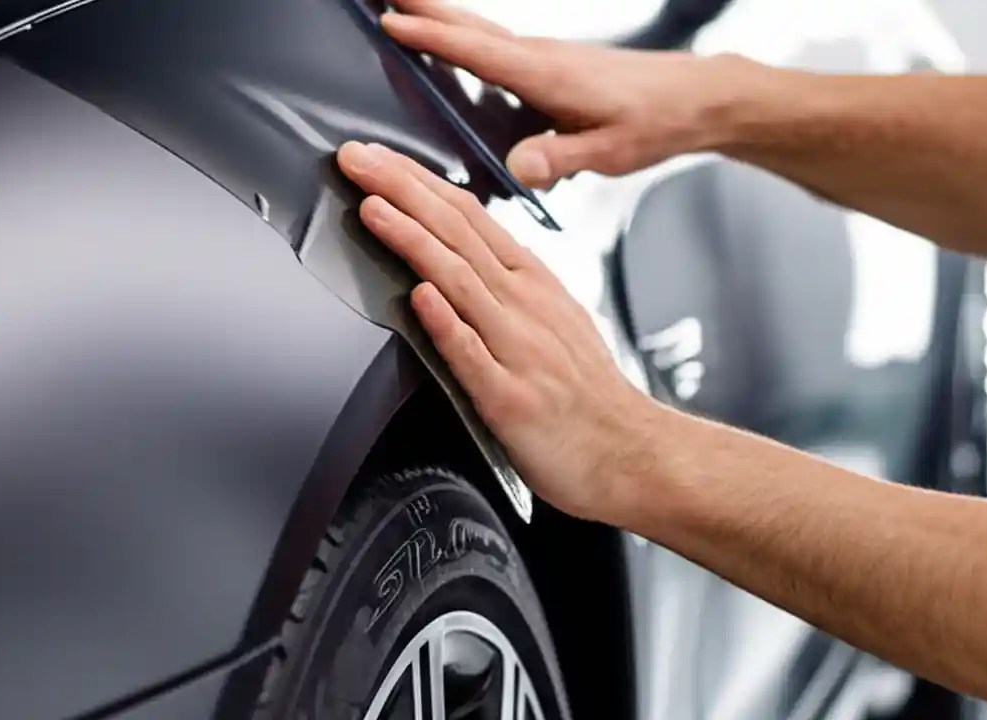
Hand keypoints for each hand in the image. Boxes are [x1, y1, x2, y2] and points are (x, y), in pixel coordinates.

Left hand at [337, 141, 662, 523]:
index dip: (417, 181)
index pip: (466, 214)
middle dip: (402, 190)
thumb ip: (504, 284)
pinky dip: (446, 323)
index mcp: (530, 281)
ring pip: (459, 280)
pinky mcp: (510, 397)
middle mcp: (524, 304)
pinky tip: (419, 297)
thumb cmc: (585, 393)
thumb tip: (453, 256)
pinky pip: (472, 354)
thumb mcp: (552, 317)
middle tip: (356, 158)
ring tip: (373, 209)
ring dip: (413, 240)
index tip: (377, 156)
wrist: (630, 453)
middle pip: (456, 233)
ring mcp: (517, 348)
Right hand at [383, 0, 764, 186]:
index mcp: (546, 76)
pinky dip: (465, 34)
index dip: (432, 39)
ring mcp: (545, 57)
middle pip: (470, 27)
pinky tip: (455, 40)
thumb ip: (559, 157)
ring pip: (480, 31)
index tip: (391, 24)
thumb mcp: (609, 151)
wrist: (694, 98)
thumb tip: (515, 168)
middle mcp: (540, 57)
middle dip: (424, 7)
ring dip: (440, 15)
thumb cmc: (655, 123)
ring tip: (403, 4)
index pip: (476, 53)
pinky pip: (495, 45)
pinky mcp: (551, 64)